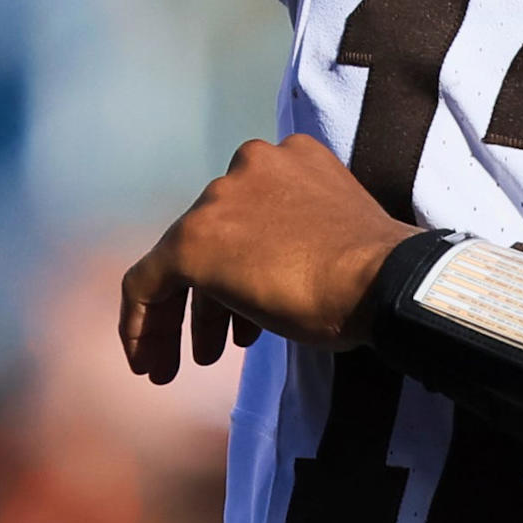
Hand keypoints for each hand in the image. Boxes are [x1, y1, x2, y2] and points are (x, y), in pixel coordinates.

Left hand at [119, 136, 422, 379]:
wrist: (380, 280)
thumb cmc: (372, 274)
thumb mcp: (333, 237)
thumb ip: (294, 237)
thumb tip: (269, 275)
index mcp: (289, 158)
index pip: (248, 217)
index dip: (240, 268)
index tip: (239, 315)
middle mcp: (247, 166)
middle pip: (216, 237)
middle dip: (212, 300)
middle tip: (214, 349)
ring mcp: (218, 200)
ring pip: (182, 260)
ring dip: (189, 317)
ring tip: (198, 363)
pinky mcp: (192, 240)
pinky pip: (147, 281)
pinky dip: (142, 323)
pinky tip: (147, 361)